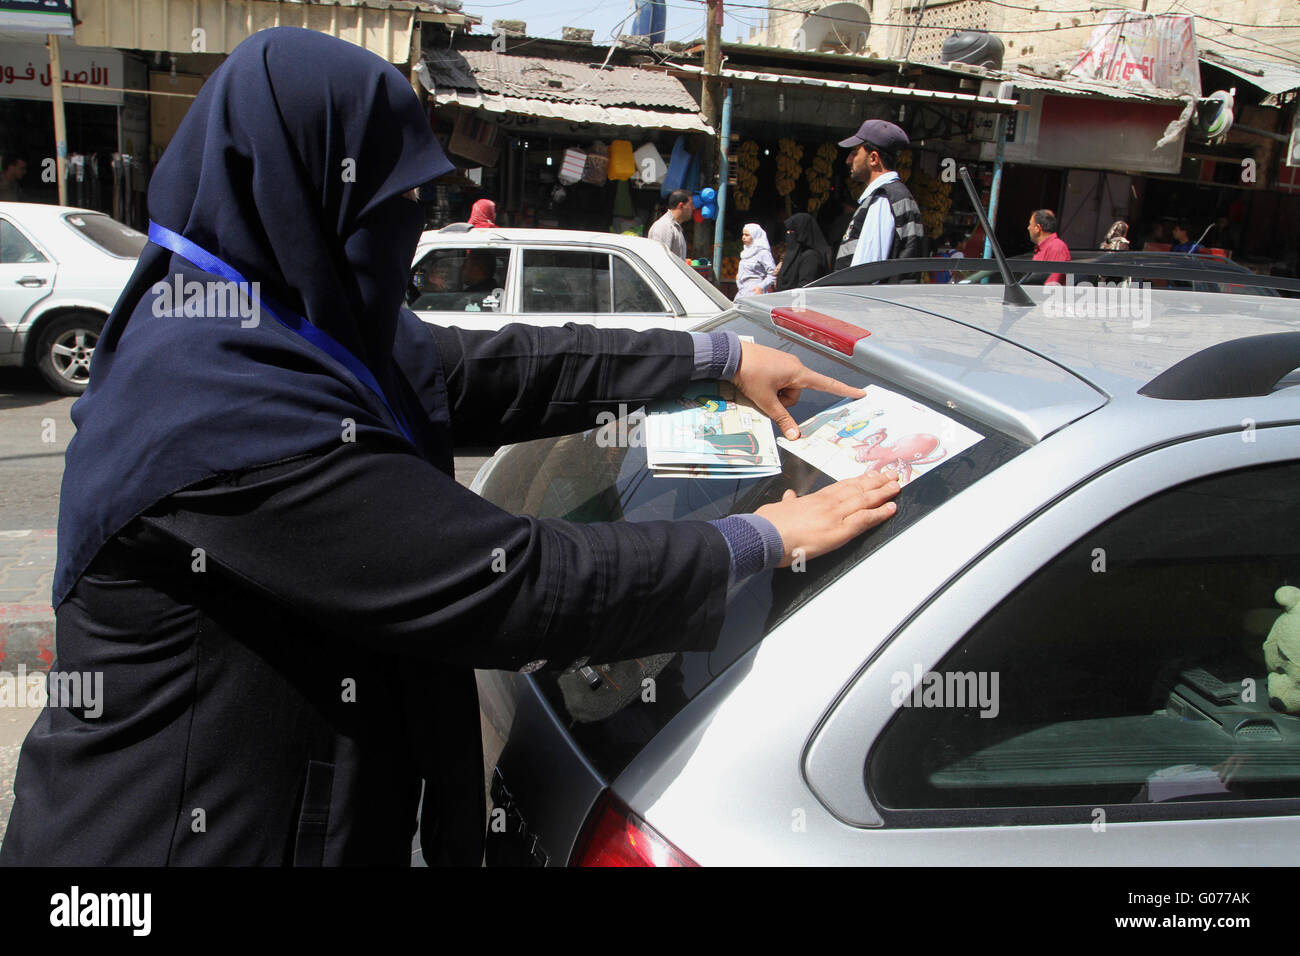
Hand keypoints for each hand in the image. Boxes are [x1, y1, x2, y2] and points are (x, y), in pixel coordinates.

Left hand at [733, 340, 863, 439]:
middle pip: (797, 394)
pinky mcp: (776, 362)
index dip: (844, 390)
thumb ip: (782, 418)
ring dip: (776, 394)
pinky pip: (779, 381)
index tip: (860, 393)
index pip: (826, 384)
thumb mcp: (766, 400)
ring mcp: (785, 363)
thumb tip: (795, 437)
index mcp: (798, 373)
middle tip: (766, 395)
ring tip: (760, 386)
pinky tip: (758, 381)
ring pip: (787, 389)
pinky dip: (772, 387)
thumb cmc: (751, 375)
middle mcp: (795, 366)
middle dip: (784, 400)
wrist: (732, 356)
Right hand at [754, 473, 899, 566]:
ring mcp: (835, 515)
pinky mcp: (838, 531)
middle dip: (876, 482)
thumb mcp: (778, 507)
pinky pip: (864, 520)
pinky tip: (890, 509)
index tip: (870, 475)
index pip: (842, 486)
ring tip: (896, 487)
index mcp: (814, 499)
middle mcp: (827, 503)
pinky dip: (879, 514)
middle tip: (891, 475)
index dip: (859, 480)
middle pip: (857, 489)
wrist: (765, 535)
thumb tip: (790, 496)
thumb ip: (788, 502)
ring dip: (883, 493)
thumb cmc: (768, 524)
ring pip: (864, 501)